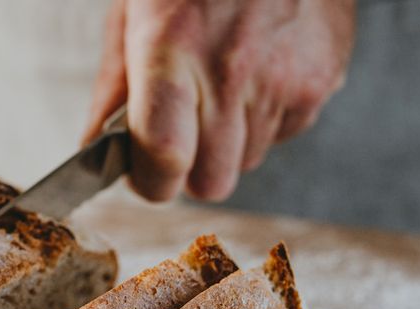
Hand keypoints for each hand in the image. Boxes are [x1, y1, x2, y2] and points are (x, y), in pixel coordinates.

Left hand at [83, 0, 354, 201]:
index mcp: (172, 49)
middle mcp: (232, 70)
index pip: (164, 159)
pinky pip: (287, 131)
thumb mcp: (133, 11)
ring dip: (230, 139)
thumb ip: (114, 87)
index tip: (142, 172)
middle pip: (212, 181)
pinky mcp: (323, 77)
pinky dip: (267, 116)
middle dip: (191, 170)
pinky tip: (258, 68)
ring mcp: (286, 77)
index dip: (150, 180)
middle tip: (180, 132)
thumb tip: (95, 150)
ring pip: (251, 159)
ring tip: (222, 79)